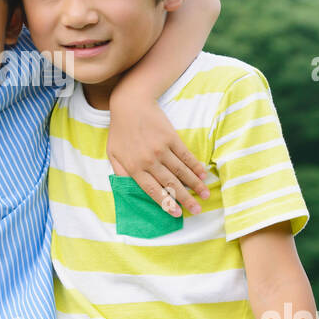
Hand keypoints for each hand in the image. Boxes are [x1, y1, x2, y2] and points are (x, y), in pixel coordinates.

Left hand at [106, 98, 210, 216]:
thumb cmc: (120, 131)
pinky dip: (195, 166)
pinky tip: (203, 174)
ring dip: (195, 184)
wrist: (130, 104)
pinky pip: (185, 155)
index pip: (152, 190)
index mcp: (134, 167)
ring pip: (181, 171)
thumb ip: (120, 173)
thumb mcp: (112, 154)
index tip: (177, 214)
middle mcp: (149, 160)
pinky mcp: (171, 137)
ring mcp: (161, 148)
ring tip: (206, 195)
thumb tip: (128, 191)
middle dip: (186, 199)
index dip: (166, 204)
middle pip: (170, 184)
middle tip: (197, 210)